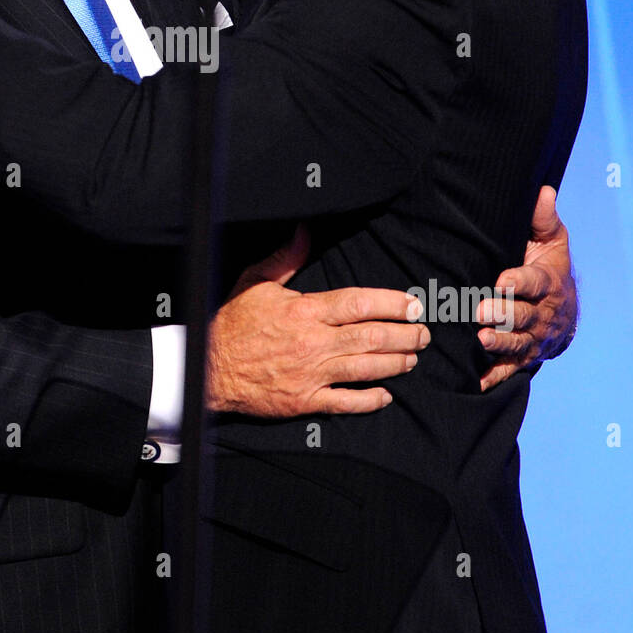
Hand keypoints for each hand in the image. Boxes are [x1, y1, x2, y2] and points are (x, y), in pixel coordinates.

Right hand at [206, 226, 429, 416]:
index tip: (413, 305)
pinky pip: (345, 402)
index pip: (359, 304)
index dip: (392, 304)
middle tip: (423, 334)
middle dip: (405, 335)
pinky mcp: (305, 400)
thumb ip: (287, 256)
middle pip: (372, 337)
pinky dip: (369, 400)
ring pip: (365, 369)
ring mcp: (311, 374)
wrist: (209, 366)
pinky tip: (385, 395)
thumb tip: (305, 230)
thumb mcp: (256, 281)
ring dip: (395, 363)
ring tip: (412, 359)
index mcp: (305, 310)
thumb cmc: (232, 322)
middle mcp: (313, 342)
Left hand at [476, 185, 577, 391]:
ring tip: (481, 339)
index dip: (519, 282)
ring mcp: (532, 338)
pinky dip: (493, 376)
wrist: (566, 313)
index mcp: (546, 284)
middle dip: (504, 314)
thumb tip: (542, 191)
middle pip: (522, 316)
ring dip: (499, 343)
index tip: (502, 280)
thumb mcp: (552, 242)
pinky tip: (475, 381)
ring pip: (516, 343)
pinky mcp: (522, 356)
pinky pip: (507, 368)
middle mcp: (541, 315)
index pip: (534, 282)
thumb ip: (543, 219)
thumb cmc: (550, 268)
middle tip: (483, 311)